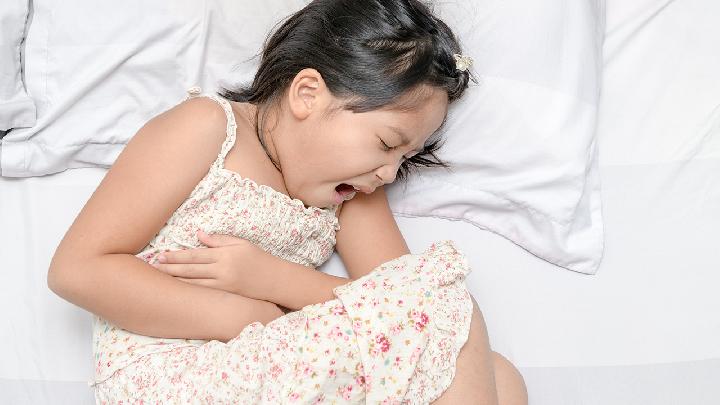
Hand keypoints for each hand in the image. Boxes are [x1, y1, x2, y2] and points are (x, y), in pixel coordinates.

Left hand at [152, 230, 277, 300]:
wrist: (274, 280)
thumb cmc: (258, 258)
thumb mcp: (241, 243)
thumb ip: (219, 239)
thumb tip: (198, 235)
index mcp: (225, 255)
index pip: (195, 255)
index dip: (177, 256)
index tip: (161, 254)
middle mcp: (222, 270)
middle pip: (190, 270)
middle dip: (170, 267)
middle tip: (153, 265)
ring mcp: (223, 284)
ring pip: (193, 283)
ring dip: (174, 279)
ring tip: (159, 276)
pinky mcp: (225, 294)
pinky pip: (202, 291)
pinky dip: (188, 289)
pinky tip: (177, 287)